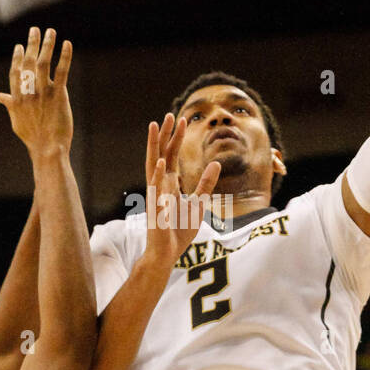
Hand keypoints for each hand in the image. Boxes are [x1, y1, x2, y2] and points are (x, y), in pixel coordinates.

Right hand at [0, 26, 72, 162]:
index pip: (15, 72)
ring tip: (50, 31)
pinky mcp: (58, 95)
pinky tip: (67, 44)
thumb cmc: (33, 137)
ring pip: (43, 63)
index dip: (17, 58)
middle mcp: (28, 92)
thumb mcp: (16, 120)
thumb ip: (9, 104)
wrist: (47, 149)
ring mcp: (43, 93)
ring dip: (46, 45)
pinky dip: (65, 57)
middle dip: (31, 44)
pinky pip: (61, 72)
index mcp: (17, 98)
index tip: (19, 46)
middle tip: (35, 29)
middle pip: (28, 63)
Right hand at [143, 114, 220, 267]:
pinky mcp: (155, 208)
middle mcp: (160, 185)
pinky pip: (156, 188)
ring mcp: (156, 195)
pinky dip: (158, 175)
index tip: (182, 120)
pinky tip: (162, 162)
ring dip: (155, 146)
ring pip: (153, 164)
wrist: (167, 254)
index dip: (176, 138)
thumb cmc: (179, 231)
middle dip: (165, 135)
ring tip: (156, 127)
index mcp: (169, 184)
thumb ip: (205, 183)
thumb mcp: (198, 203)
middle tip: (169, 115)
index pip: (172, 155)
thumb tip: (216, 163)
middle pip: (161, 154)